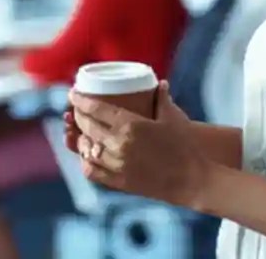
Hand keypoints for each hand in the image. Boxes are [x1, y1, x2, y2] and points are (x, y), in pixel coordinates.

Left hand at [69, 81, 212, 209]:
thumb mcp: (174, 118)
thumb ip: (162, 98)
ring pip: (86, 150)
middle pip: (87, 127)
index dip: (80, 100)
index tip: (72, 94)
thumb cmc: (185, 147)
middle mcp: (119, 145)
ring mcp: (117, 165)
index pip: (95, 109)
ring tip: (82, 132)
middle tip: (76, 110)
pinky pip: (92, 172)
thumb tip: (160, 83)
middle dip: (78, 116)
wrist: (193, 181)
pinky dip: (86, 162)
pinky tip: (88, 155)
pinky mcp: (119, 182)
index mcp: (130, 126)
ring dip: (80, 139)